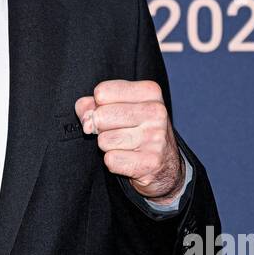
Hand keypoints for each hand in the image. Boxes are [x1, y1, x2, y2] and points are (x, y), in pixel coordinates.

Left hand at [75, 79, 184, 202]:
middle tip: (118, 131)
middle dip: (101, 128)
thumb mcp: (119, 107)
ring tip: (125, 145)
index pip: (102, 92)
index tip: (111, 113)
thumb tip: (87, 121)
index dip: (98, 106)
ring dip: (108, 146)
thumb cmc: (137, 129)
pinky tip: (129, 158)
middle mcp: (156, 112)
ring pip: (104, 140)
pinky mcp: (151, 161)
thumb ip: (92, 105)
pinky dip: (114, 162)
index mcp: (149, 91)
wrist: (166, 163)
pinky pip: (111, 160)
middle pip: (100, 116)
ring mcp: (156, 137)